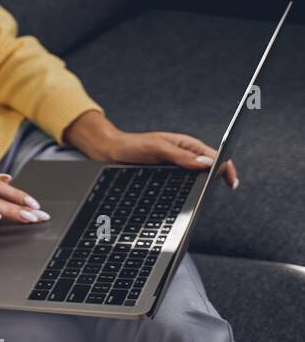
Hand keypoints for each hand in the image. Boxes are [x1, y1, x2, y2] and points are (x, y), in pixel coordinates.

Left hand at [64, 110, 237, 187]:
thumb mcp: (157, 148)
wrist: (111, 151)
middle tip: (228, 187)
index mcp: (188, 145)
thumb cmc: (133, 145)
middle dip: (220, 178)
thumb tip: (207, 164)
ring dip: (206, 185)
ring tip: (211, 193)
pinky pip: (186, 183)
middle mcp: (186, 156)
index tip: (231, 181)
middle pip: (211, 169)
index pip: (216, 156)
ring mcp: (178, 167)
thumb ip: (181, 156)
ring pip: (199, 178)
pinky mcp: (169, 176)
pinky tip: (193, 196)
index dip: (226, 168)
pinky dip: (192, 189)